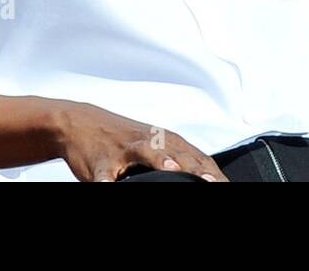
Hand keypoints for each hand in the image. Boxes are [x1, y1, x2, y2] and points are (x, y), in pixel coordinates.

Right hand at [51, 101, 226, 182]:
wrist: (80, 123)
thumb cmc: (123, 139)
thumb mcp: (154, 146)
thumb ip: (178, 159)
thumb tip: (205, 177)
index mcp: (167, 141)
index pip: (199, 159)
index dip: (215, 174)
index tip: (227, 186)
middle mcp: (150, 141)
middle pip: (180, 154)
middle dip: (198, 170)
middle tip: (215, 184)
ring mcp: (126, 148)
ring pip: (147, 151)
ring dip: (161, 160)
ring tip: (174, 169)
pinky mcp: (101, 160)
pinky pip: (105, 173)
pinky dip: (110, 179)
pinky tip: (112, 184)